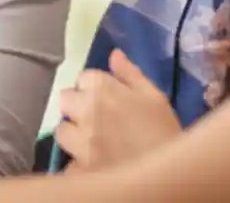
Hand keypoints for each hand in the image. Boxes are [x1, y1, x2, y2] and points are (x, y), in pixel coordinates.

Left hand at [55, 49, 182, 171]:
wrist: (168, 174)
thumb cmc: (165, 131)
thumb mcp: (155, 97)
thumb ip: (130, 74)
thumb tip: (114, 54)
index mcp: (103, 88)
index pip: (84, 77)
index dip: (94, 87)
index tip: (106, 97)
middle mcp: (85, 110)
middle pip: (65, 99)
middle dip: (76, 105)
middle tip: (95, 117)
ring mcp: (80, 139)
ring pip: (62, 129)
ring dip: (72, 132)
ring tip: (90, 141)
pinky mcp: (79, 166)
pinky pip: (68, 160)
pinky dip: (76, 161)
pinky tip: (90, 162)